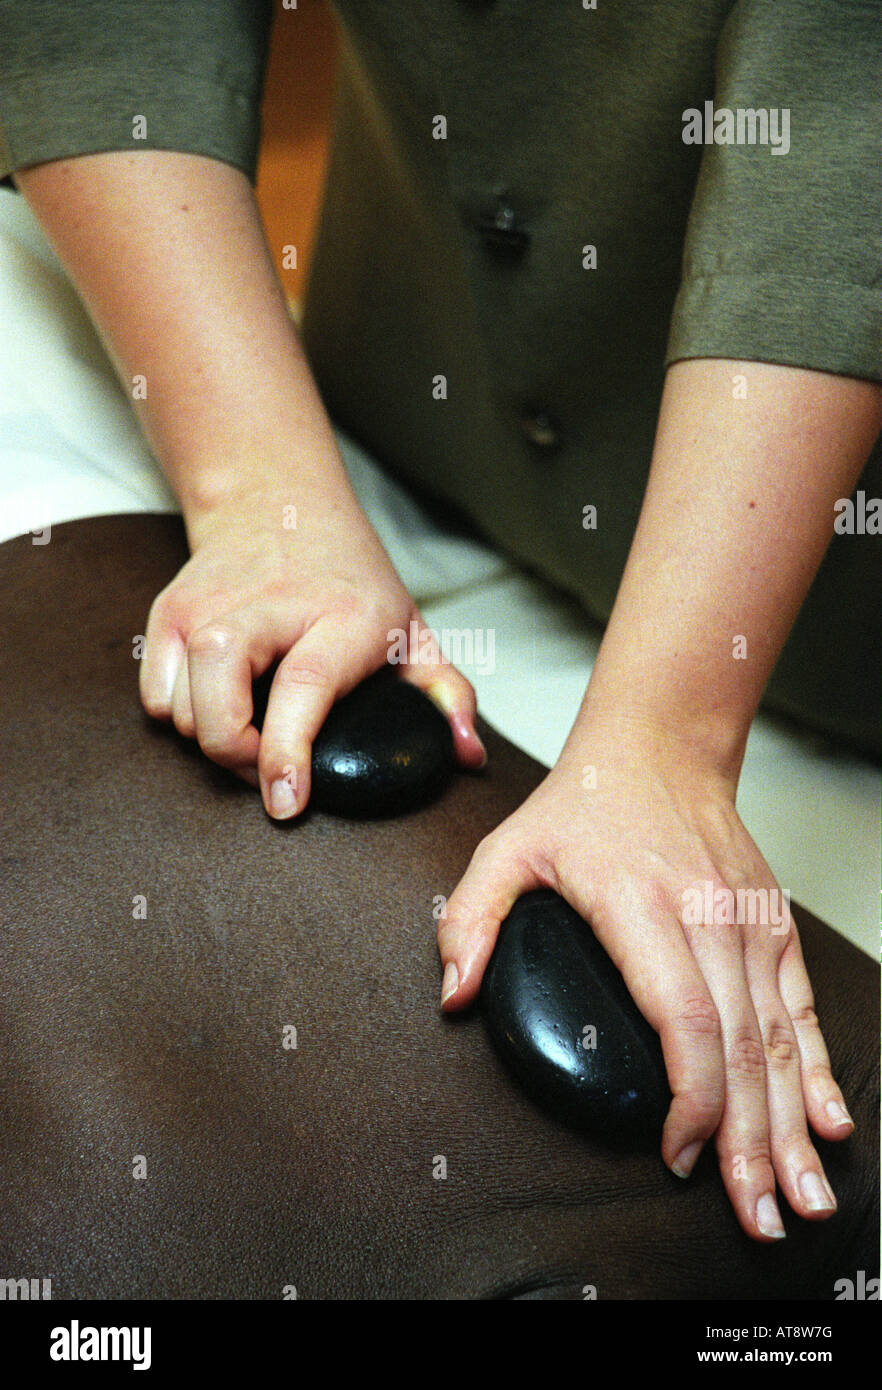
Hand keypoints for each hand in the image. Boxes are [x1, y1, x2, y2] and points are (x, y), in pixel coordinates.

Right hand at [139, 481, 485, 813]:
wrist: (275, 502)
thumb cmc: (348, 579)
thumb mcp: (409, 629)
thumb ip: (447, 695)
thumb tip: (469, 756)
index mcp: (343, 614)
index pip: (304, 687)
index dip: (287, 751)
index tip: (285, 800)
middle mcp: (268, 606)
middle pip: (219, 705)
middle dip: (236, 757)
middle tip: (270, 769)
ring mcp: (208, 606)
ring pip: (181, 710)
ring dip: (212, 738)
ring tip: (252, 729)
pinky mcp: (168, 612)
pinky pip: (155, 698)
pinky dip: (181, 716)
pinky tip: (221, 699)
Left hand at [437, 712, 852, 1241]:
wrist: (661, 747)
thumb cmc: (586, 803)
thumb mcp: (509, 848)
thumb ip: (471, 918)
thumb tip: (450, 993)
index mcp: (643, 906)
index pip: (683, 1015)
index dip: (690, 1095)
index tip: (680, 1152)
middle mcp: (708, 918)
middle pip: (740, 1046)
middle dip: (751, 1141)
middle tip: (756, 1213)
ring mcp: (748, 923)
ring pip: (779, 1039)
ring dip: (790, 1123)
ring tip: (800, 1194)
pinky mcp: (772, 925)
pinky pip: (800, 1008)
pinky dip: (814, 1069)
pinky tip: (824, 1122)